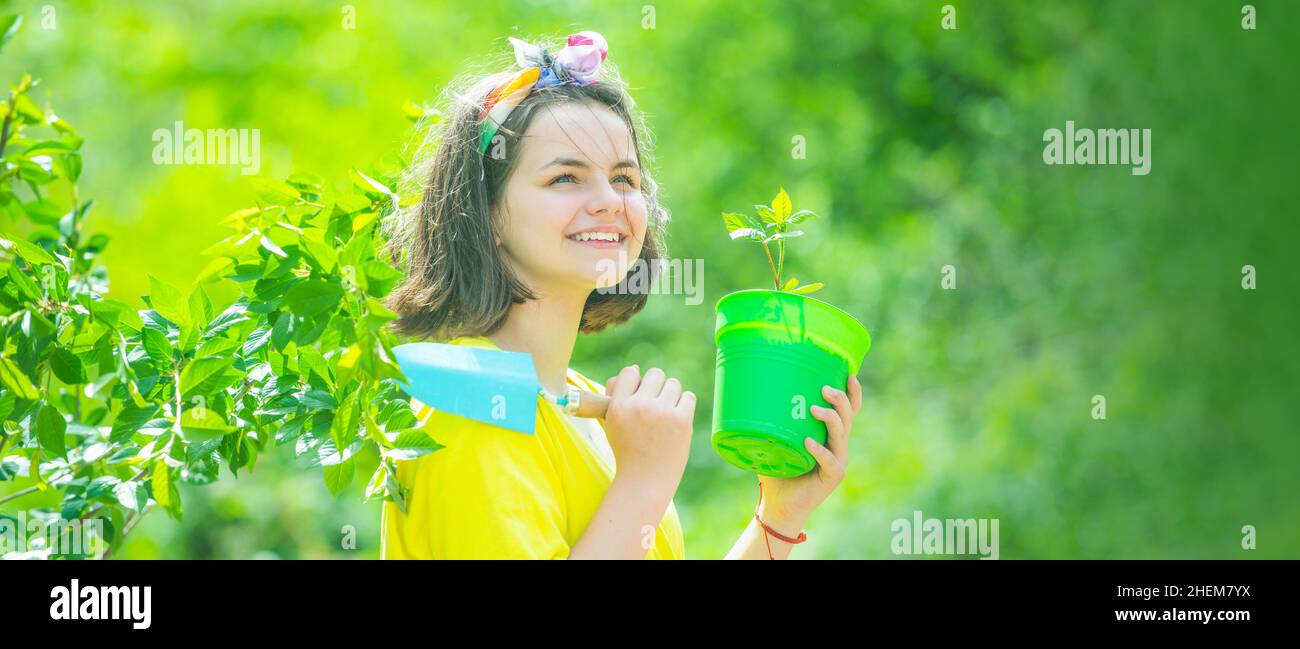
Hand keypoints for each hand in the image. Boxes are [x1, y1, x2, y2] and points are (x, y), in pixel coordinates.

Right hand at [602, 366, 695, 490]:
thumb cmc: (627, 452)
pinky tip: (676, 420)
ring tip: (666, 415)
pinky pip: (688, 397)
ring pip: (673, 384)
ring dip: (672, 396)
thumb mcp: (611, 423)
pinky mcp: (682, 421)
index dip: (636, 381)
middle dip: (657, 387)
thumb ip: (615, 395)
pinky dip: (684, 406)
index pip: (630, 372)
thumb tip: (632, 370)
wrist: (645, 482)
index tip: (639, 395)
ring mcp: (662, 412)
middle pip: (655, 374)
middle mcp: (639, 406)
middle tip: (656, 405)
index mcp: (619, 406)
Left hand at [757, 375, 862, 531]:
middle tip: (824, 388)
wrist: (778, 504)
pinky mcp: (832, 476)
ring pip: (842, 434)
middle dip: (840, 399)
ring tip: (814, 409)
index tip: (848, 373)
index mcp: (829, 434)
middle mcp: (837, 444)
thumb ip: (769, 422)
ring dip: (831, 419)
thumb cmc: (777, 470)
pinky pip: (830, 460)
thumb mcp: (774, 440)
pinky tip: (808, 442)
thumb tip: (747, 394)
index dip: (852, 393)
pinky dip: (820, 450)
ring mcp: (837, 460)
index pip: (847, 410)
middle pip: (848, 416)